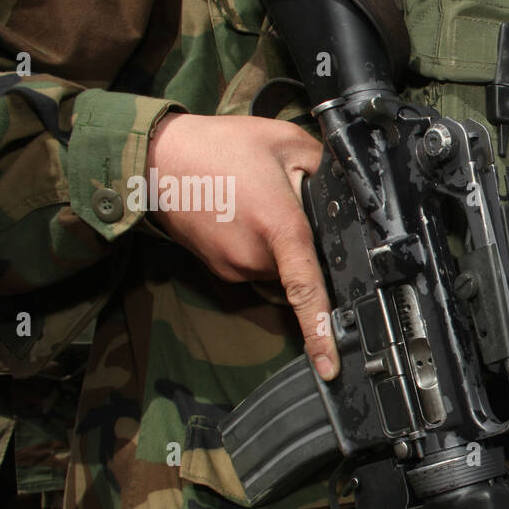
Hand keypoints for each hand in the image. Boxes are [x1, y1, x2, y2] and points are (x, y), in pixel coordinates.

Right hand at [147, 113, 335, 377]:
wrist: (157, 157)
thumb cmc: (220, 146)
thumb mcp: (287, 141)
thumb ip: (325, 170)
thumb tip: (350, 192)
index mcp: (279, 228)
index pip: (307, 288)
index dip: (321, 330)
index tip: (330, 366)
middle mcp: (254, 257)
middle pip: (303, 267)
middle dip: (306, 242)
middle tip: (286, 198)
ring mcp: (234, 267)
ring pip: (279, 267)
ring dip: (280, 243)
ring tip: (257, 201)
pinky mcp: (220, 269)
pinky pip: (256, 263)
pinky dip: (259, 244)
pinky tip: (244, 213)